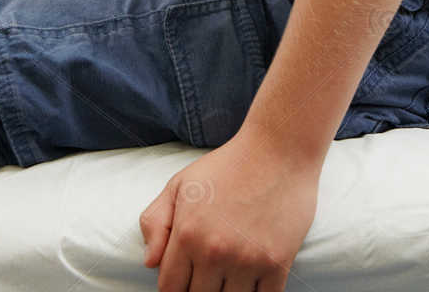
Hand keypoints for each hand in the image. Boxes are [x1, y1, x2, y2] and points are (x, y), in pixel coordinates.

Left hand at [140, 129, 319, 291]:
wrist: (279, 150)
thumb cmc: (228, 165)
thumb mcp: (180, 184)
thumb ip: (155, 222)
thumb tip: (149, 263)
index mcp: (187, 234)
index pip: (170, 289)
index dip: (175, 290)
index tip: (185, 282)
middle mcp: (214, 252)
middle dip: (200, 291)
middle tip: (210, 278)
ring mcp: (247, 260)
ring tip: (230, 278)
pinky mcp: (277, 263)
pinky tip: (252, 283)